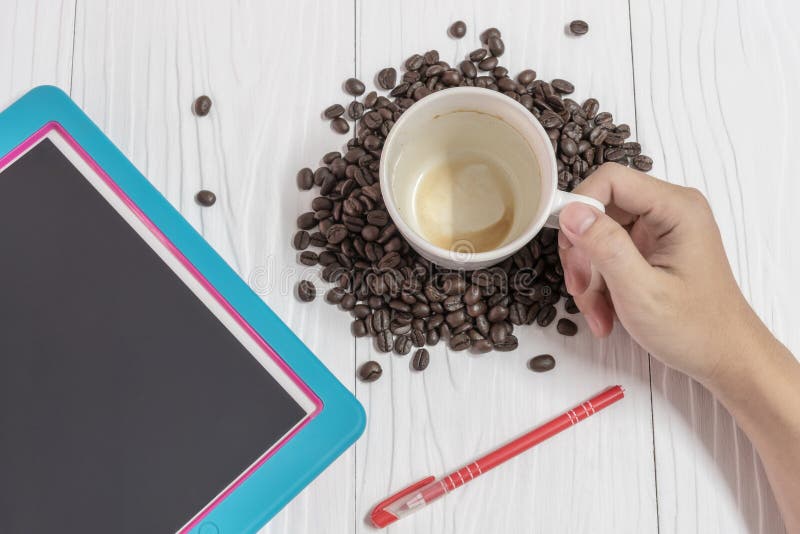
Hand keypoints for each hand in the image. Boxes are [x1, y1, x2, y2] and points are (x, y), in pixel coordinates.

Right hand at [557, 162, 760, 383]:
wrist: (725, 358)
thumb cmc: (696, 329)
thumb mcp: (641, 290)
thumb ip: (605, 247)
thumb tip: (571, 211)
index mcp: (676, 208)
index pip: (610, 180)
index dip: (579, 206)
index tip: (566, 245)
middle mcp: (669, 211)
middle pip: (599, 210)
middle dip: (582, 254)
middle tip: (580, 289)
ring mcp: (658, 231)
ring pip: (598, 236)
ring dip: (589, 277)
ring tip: (597, 313)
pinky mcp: (650, 250)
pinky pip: (608, 255)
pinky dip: (600, 285)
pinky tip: (605, 314)